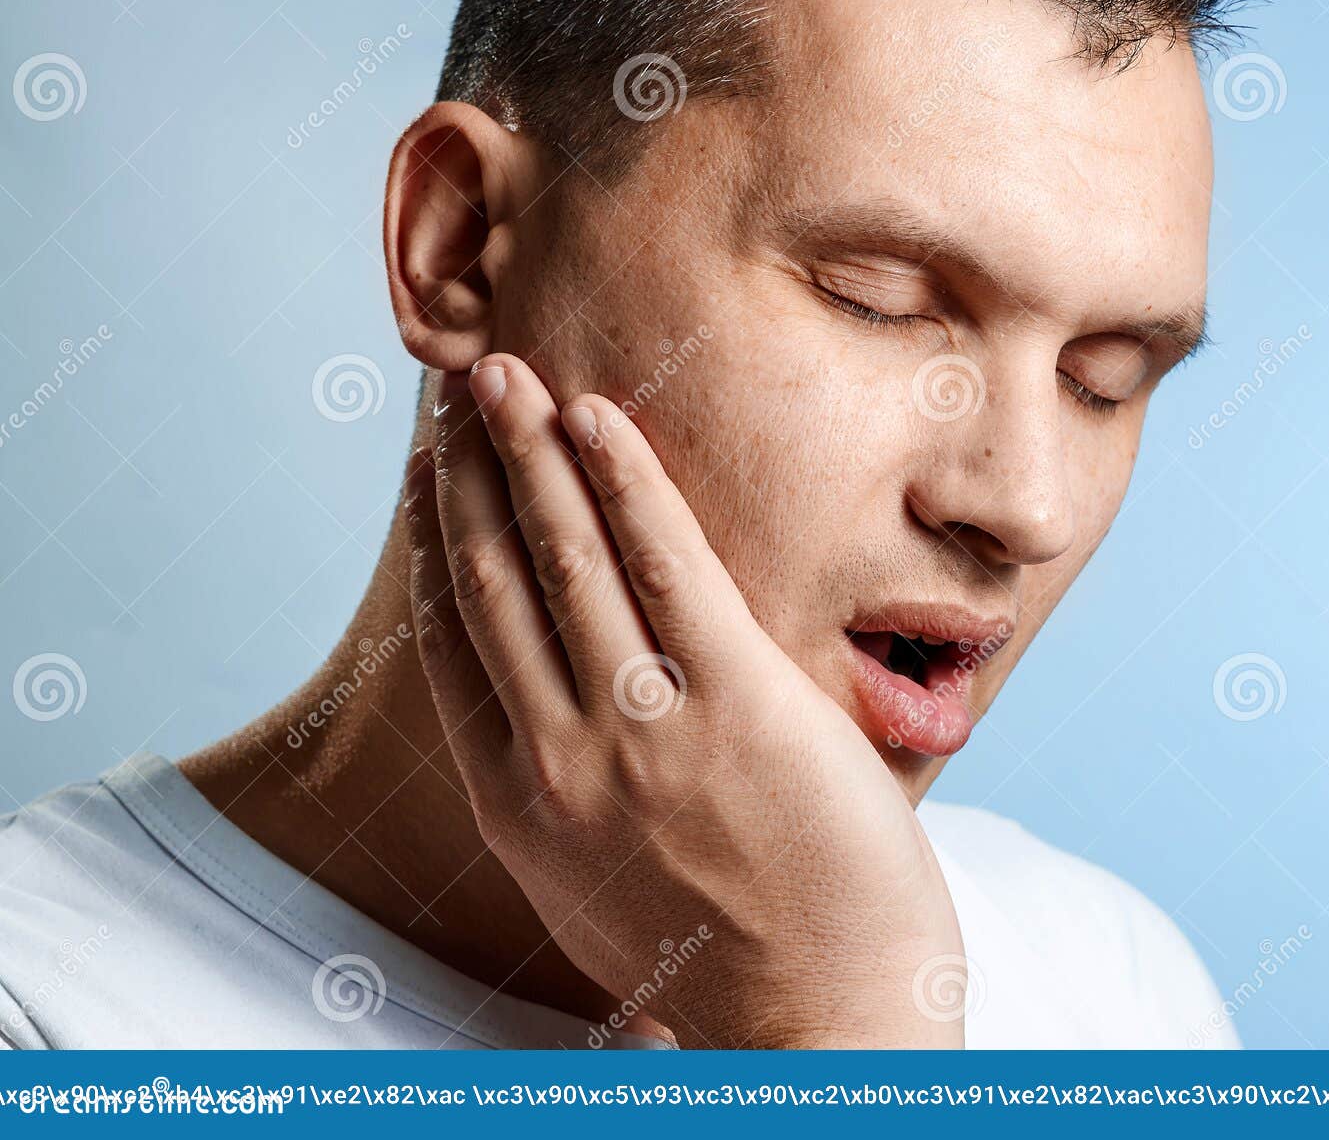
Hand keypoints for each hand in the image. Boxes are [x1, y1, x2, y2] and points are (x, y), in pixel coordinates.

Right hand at [405, 353, 965, 1048]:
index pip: (453, 641)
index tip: (429, 471)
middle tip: (457, 386)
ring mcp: (640, 734)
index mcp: (518, 807)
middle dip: (467, 470)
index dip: (434, 540)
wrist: (823, 1032)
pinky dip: (624, 480)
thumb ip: (564, 802)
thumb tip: (554, 727)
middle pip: (491, 581)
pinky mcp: (733, 707)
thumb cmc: (730, 958)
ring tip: (505, 372)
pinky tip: (598, 418)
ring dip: (526, 449)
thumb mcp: (602, 888)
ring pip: (562, 557)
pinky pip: (665, 564)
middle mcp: (557, 762)